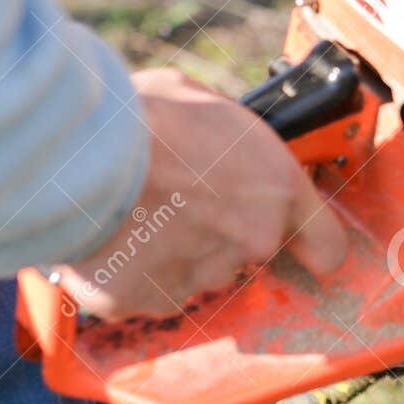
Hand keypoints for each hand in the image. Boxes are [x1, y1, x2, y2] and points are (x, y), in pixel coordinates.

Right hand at [54, 68, 347, 319]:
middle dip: (214, 231)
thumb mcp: (204, 103)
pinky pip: (137, 290)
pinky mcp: (144, 300)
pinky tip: (103, 236)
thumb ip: (228, 140)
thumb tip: (218, 139)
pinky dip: (122, 272)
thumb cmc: (142, 115)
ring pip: (190, 273)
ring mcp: (198, 277)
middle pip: (242, 252)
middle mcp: (249, 242)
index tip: (304, 249)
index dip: (312, 246)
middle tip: (172, 197)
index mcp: (278, 190)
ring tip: (131, 209)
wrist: (77, 152)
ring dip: (167, 251)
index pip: (326, 244)